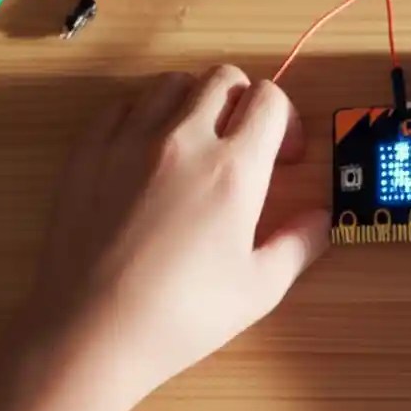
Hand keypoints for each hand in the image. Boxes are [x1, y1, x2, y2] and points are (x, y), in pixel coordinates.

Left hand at [0, 66, 328, 410]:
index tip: (283, 156)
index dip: (287, 120)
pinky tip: (147, 151)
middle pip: (224, 78)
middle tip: (243, 144)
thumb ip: (299, 243)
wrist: (91, 333)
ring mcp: (130, 140)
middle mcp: (184, 140)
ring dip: (195, 101)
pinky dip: (144, 114)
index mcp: (234, 170)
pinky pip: (123, 104)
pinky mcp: (88, 152)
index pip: (270, 99)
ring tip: (196, 142)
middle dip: (244, 101)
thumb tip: (322, 217)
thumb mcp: (259, 288)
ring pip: (173, 83)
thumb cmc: (182, 316)